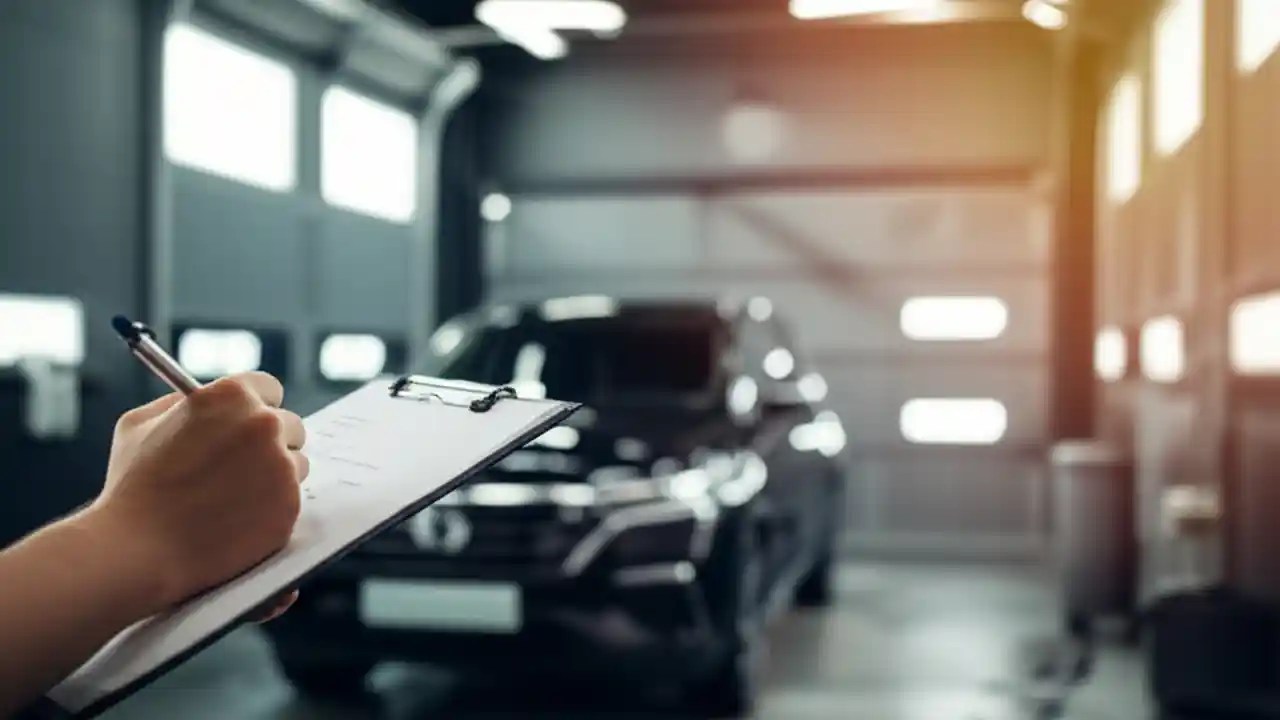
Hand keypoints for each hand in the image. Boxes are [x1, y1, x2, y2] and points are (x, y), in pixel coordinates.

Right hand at [84, 372, 308, 613]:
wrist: (139, 550)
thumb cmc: (133, 487)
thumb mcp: (141, 424)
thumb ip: (179, 403)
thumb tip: (204, 397)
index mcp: (233, 395)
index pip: (268, 388)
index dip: (256, 406)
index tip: (248, 421)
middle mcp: (265, 424)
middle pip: (289, 426)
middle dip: (270, 442)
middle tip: (243, 463)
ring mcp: (283, 466)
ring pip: (295, 464)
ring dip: (274, 476)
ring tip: (233, 497)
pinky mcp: (290, 505)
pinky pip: (291, 500)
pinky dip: (271, 509)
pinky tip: (238, 519)